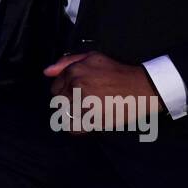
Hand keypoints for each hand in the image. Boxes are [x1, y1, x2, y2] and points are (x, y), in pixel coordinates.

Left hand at [44, 51, 165, 132]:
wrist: (141, 87)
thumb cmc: (116, 71)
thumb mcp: (92, 58)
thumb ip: (67, 62)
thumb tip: (46, 72)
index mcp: (74, 72)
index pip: (55, 88)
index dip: (65, 92)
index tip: (77, 93)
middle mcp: (76, 87)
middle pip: (58, 102)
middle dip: (68, 103)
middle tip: (85, 102)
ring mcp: (85, 104)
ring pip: (65, 115)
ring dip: (74, 115)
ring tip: (88, 111)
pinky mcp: (94, 119)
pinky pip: (73, 129)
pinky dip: (77, 128)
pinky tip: (87, 122)